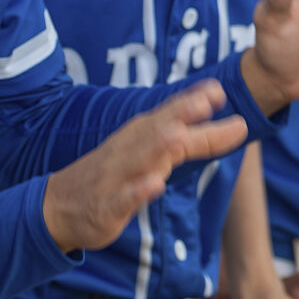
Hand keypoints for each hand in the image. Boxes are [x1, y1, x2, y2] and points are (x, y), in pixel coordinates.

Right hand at [43, 81, 246, 253]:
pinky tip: (155, 185)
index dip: (194, 102)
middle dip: (182, 115)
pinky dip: (139, 191)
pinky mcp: (107, 206)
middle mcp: (131, 149)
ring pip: (141, 159)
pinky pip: (124, 198)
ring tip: (179, 134)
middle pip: (159, 129)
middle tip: (206, 102)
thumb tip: (240, 124)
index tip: (219, 90)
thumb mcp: (157, 152)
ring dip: (159, 146)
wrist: (58, 208)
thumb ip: (197, 138)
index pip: (172, 114)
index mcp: (144, 134)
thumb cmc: (118, 174)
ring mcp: (118, 176)